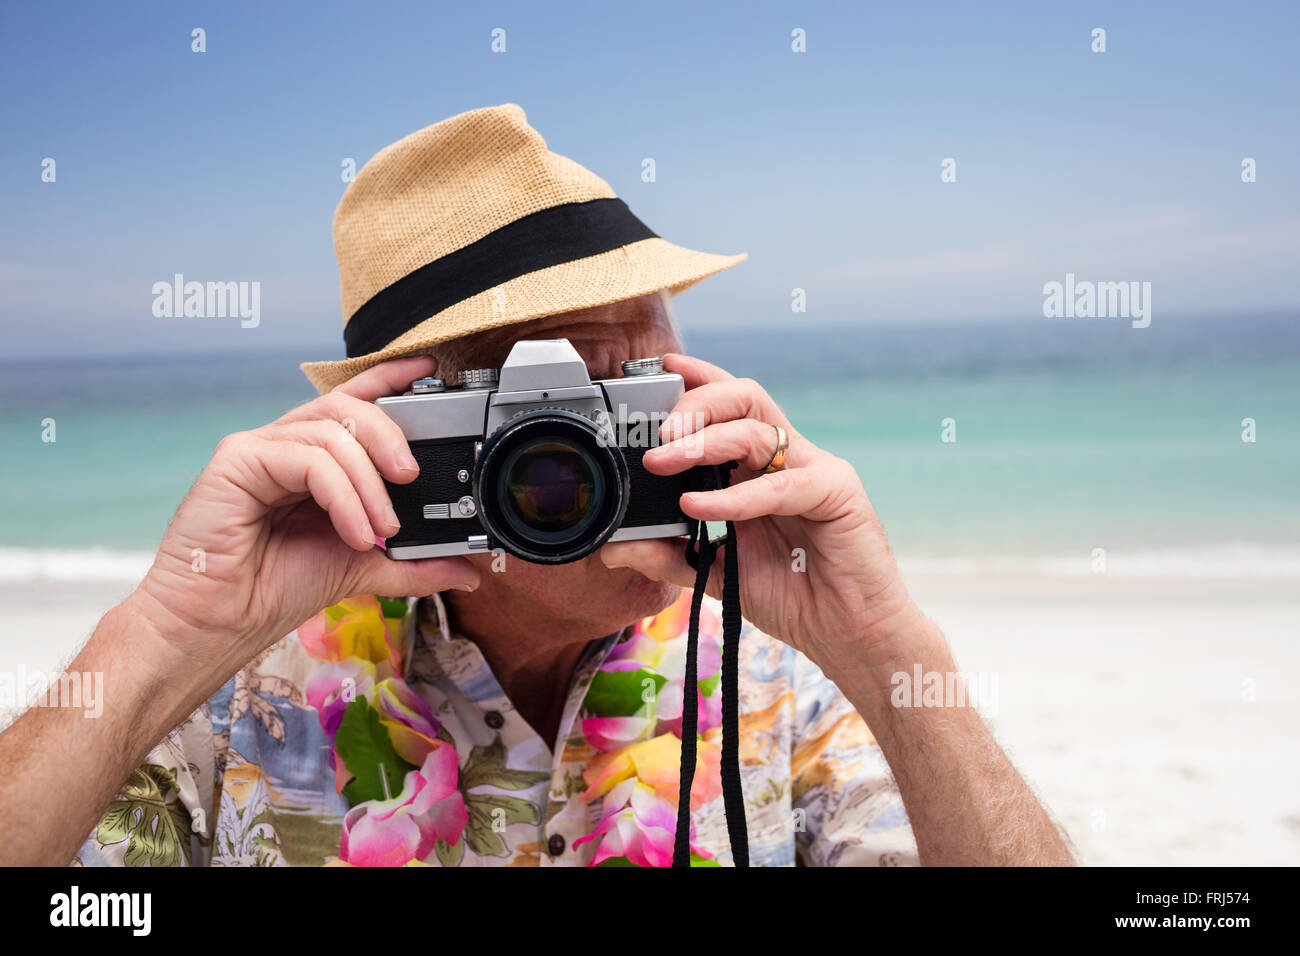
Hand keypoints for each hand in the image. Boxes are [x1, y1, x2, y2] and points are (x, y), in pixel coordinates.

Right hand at [133, 356, 479, 680]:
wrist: (219, 623)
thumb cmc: (273, 590)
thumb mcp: (364, 570)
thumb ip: (414, 564)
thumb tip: (467, 571)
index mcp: (313, 460)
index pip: (354, 402)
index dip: (390, 378)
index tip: (430, 371)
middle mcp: (286, 445)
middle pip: (346, 406)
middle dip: (389, 435)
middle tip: (411, 478)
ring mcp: (259, 448)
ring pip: (330, 430)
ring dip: (369, 482)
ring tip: (381, 529)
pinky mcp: (238, 459)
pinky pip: (307, 459)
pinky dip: (342, 495)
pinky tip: (354, 532)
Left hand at [599, 353, 913, 665]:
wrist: (847, 635)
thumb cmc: (793, 596)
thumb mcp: (715, 574)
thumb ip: (669, 556)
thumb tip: (614, 548)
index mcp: (760, 467)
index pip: (728, 408)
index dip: (698, 382)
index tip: (659, 369)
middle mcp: (786, 459)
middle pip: (744, 400)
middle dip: (696, 404)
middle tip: (656, 432)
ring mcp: (813, 469)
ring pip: (758, 430)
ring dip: (704, 441)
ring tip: (662, 461)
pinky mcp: (836, 492)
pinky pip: (781, 484)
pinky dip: (736, 495)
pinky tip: (698, 505)